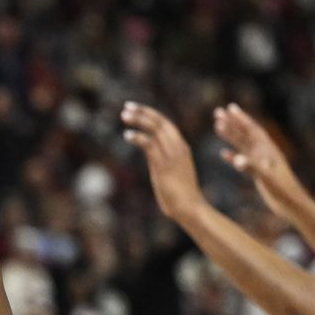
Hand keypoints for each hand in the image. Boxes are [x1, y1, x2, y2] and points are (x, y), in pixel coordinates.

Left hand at [122, 103, 207, 221]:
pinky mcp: (164, 165)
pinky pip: (149, 145)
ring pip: (155, 129)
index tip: (136, 109)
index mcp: (181, 147)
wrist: (190, 208)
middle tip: (127, 106)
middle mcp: (178, 147)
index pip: (166, 124)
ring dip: (139, 120)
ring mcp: (172, 155)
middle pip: (160, 122)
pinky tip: (127, 134)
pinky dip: (138, 137)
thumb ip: (161, 159)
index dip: (151, 114)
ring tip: (124, 115)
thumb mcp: (170, 170)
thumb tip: (149, 154)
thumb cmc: (180, 194)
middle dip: (143, 111)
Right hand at [213, 104, 301, 217]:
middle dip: (232, 122)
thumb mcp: (266, 179)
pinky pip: (243, 161)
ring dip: (230, 136)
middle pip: (246, 134)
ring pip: (243, 145)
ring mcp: (261, 163)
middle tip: (217, 112)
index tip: (229, 107)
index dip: (241, 119)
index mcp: (268, 150)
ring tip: (217, 126)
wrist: (292, 205)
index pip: (252, 130)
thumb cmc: (282, 191)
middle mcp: (264, 153)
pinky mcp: (259, 173)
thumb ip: (251, 168)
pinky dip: (233, 156)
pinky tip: (223, 154)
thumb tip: (236, 159)